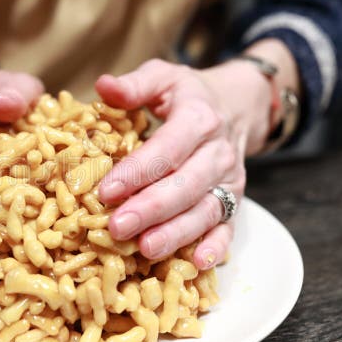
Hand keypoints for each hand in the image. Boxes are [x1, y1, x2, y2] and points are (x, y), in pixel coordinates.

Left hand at [95, 58, 272, 268]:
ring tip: (145, 249)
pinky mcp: (235, 202)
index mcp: (198, 118)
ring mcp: (229, 181)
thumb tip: (103, 85)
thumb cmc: (188, 95)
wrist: (239, 105)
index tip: (106, 190)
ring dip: (176, 233)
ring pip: (205, 211)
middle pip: (185, 185)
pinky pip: (228, 228)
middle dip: (151, 209)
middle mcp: (218, 152)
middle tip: (117, 227)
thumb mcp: (163, 78)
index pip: (167, 149)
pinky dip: (216, 248)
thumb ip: (134, 84)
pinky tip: (197, 263)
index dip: (138, 171)